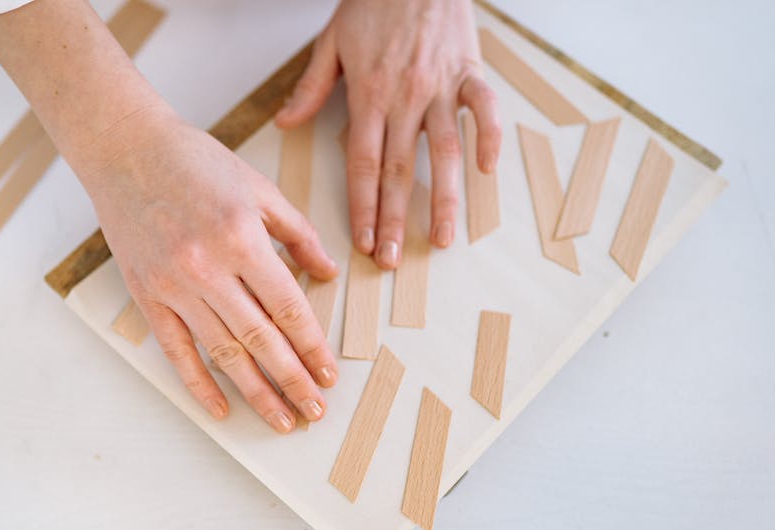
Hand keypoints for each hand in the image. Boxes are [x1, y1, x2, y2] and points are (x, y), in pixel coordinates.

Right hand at [83, 107, 340, 433]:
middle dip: (292, 380)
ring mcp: (174, 285)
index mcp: (242, 238)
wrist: (126, 150)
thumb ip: (297, 233)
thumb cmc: (195, 162)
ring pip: (222, 352)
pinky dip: (198, 384)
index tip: (329, 374)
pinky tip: (220, 409)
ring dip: (255, 391)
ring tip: (281, 418)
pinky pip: (175, 350)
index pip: (287, 308)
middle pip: (260, 339)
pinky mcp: (146, 294)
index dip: (312, 346)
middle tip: (315, 411)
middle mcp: (208, 267)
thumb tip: (326, 274)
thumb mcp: (259, 188)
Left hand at [275, 0, 501, 268]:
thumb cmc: (373, 2)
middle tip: (393, 260)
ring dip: (445, 199)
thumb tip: (286, 124)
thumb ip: (311, 87)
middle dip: (395, 219)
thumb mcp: (331, 41)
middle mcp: (405, 97)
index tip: (363, 241)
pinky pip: (485, 110)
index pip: (363, 162)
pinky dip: (489, 139)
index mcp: (369, 94)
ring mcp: (441, 86)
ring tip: (444, 239)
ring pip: (444, 152)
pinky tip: (486, 173)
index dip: (363, 205)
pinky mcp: (470, 72)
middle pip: (399, 169)